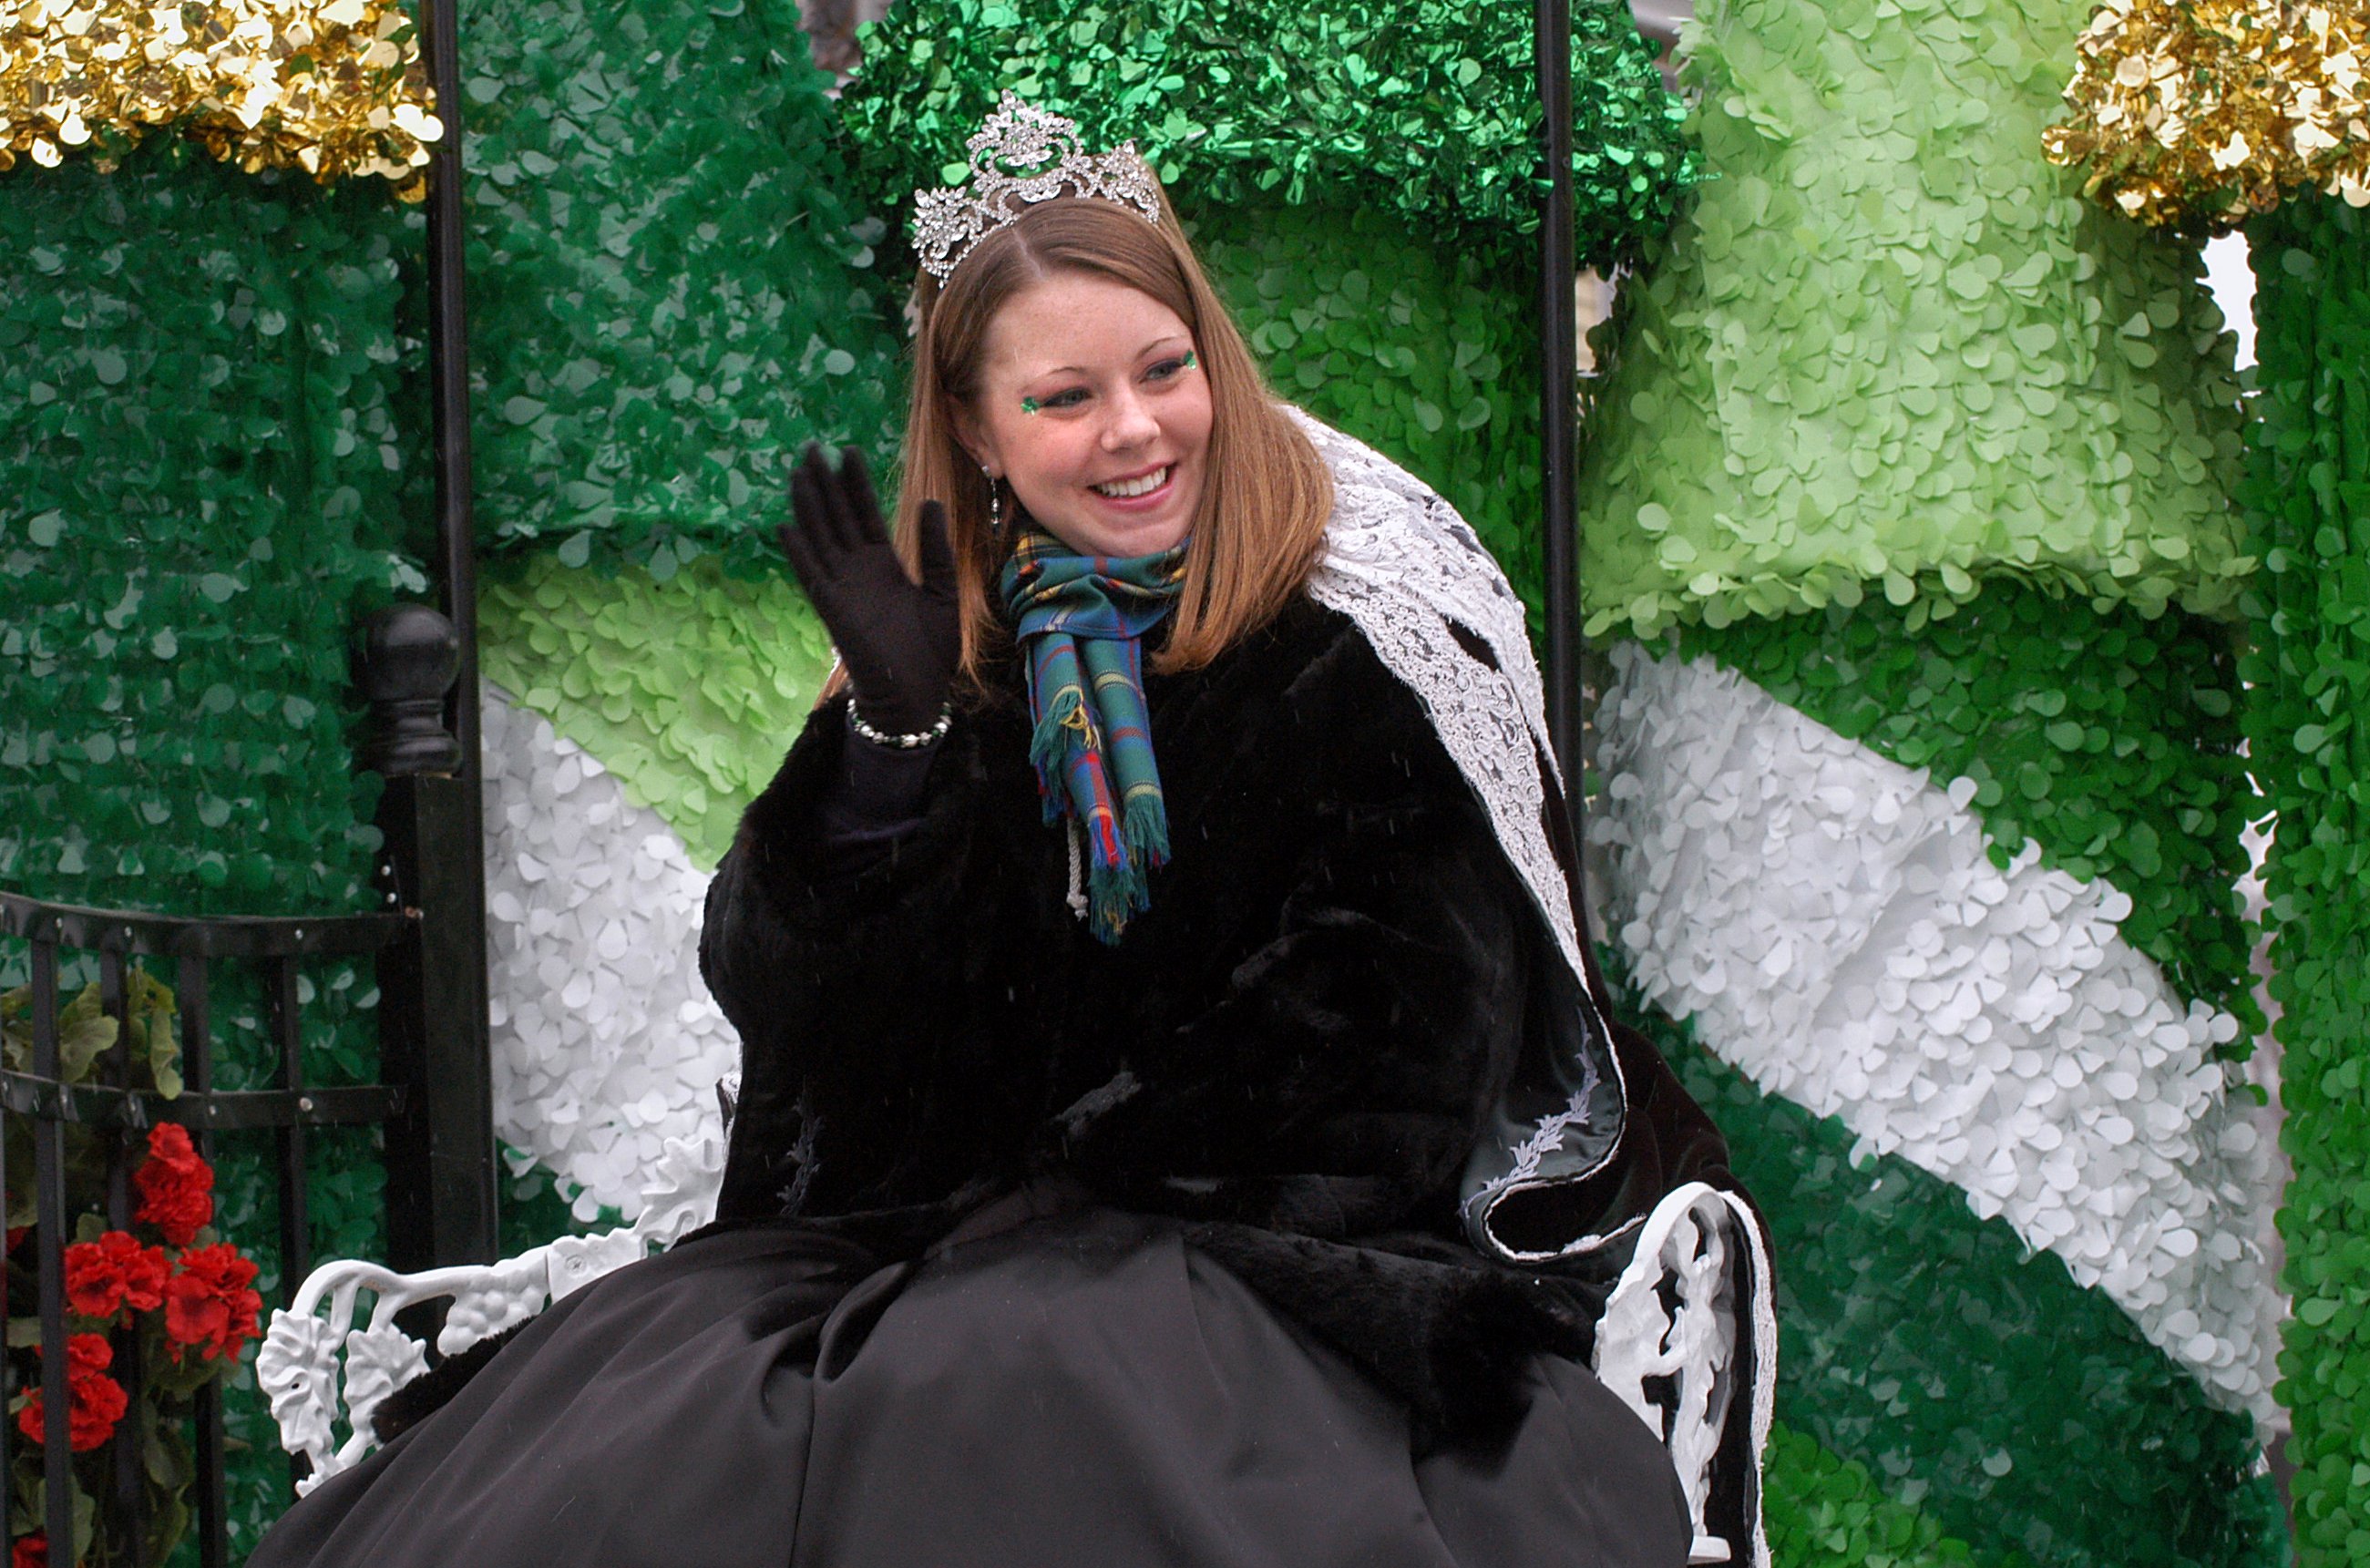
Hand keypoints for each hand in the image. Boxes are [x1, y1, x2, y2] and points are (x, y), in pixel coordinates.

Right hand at [777, 443, 959, 735]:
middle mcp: (859, 570)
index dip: (856, 484)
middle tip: (811, 446)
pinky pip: (812, 575)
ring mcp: (843, 587)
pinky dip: (799, 553)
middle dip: (825, 483)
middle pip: (837, 517)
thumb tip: (929, 502)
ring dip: (808, 506)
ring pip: (820, 537)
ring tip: (798, 472)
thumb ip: (936, 550)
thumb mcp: (943, 591)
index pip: (866, 514)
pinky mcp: (834, 609)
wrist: (917, 694)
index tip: (847, 451)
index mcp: (885, 564)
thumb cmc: (931, 650)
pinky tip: (786, 526)